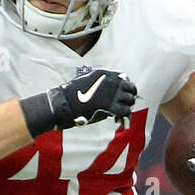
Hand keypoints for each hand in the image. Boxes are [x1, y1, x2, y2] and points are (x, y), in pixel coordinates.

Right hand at [21, 66, 137, 136]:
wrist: (64, 103)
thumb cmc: (71, 94)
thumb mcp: (85, 80)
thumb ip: (98, 83)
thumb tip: (105, 91)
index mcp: (105, 74)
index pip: (125, 78)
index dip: (126, 87)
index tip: (124, 94)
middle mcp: (111, 82)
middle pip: (130, 88)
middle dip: (129, 97)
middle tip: (126, 105)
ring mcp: (112, 94)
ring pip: (129, 100)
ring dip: (127, 107)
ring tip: (122, 115)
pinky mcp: (110, 106)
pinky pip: (125, 111)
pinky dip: (124, 116)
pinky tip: (118, 120)